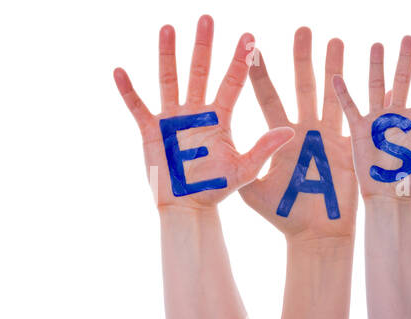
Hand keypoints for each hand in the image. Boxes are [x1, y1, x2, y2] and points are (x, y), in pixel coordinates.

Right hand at [113, 15, 294, 210]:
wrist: (187, 208)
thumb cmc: (216, 190)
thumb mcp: (244, 170)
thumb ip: (264, 148)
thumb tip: (289, 130)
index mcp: (220, 118)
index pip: (232, 82)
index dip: (240, 60)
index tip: (249, 37)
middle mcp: (196, 112)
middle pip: (199, 71)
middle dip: (203, 46)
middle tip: (207, 18)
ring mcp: (172, 118)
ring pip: (169, 79)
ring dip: (168, 54)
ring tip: (168, 28)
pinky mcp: (150, 130)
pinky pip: (137, 106)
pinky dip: (128, 90)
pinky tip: (120, 71)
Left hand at [239, 28, 356, 239]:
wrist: (315, 235)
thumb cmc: (284, 215)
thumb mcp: (253, 190)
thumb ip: (241, 166)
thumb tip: (215, 150)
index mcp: (279, 136)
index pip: (267, 96)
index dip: (260, 72)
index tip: (252, 46)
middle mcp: (304, 129)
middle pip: (301, 85)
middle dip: (301, 57)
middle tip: (302, 28)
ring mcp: (327, 135)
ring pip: (331, 93)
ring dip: (332, 66)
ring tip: (333, 39)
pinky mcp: (348, 147)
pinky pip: (354, 116)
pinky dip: (360, 95)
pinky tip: (367, 73)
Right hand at [333, 37, 410, 199]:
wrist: (389, 196)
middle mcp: (398, 115)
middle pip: (403, 81)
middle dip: (406, 60)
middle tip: (409, 38)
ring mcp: (378, 120)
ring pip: (377, 87)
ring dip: (376, 66)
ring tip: (378, 45)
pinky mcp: (359, 129)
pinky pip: (350, 107)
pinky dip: (343, 93)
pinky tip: (336, 76)